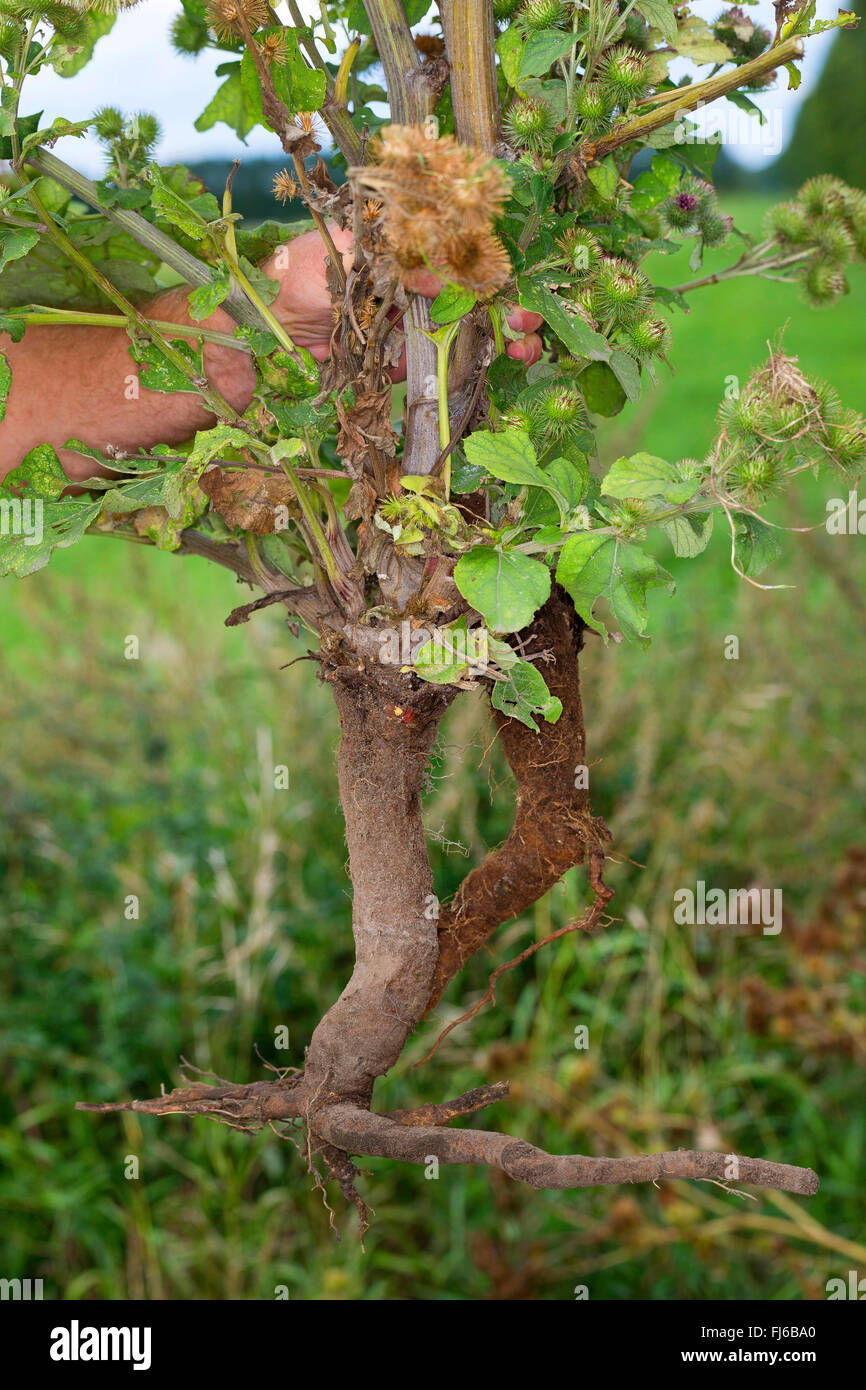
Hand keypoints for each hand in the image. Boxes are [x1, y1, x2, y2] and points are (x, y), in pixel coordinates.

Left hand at [261, 226, 543, 368]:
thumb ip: (394, 267)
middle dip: (509, 312)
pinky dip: (461, 373)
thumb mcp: (345, 258)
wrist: (254, 323)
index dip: (497, 272)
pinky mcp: (393, 364)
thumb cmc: (295, 273)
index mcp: (404, 251)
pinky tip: (487, 371)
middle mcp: (411, 287)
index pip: (462, 256)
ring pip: (464, 334)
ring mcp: (405, 326)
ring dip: (498, 343)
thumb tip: (441, 281)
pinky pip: (433, 369)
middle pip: (474, 297)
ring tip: (523, 351)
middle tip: (529, 328)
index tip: (520, 289)